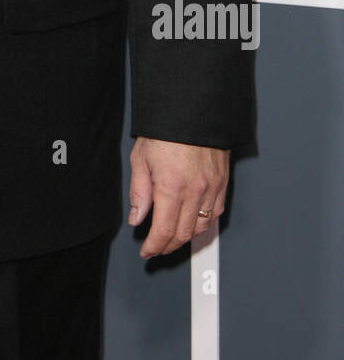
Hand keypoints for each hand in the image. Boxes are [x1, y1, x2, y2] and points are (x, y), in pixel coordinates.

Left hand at [128, 137, 228, 257]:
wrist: (192, 109)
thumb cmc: (165, 129)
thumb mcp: (141, 157)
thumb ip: (139, 191)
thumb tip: (137, 218)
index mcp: (171, 186)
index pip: (164, 230)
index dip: (154, 246)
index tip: (147, 251)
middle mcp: (195, 190)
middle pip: (183, 234)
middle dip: (168, 246)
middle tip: (157, 247)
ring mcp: (212, 187)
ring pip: (201, 227)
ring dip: (186, 238)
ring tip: (172, 238)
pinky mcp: (222, 181)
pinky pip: (217, 212)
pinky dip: (205, 224)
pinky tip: (194, 223)